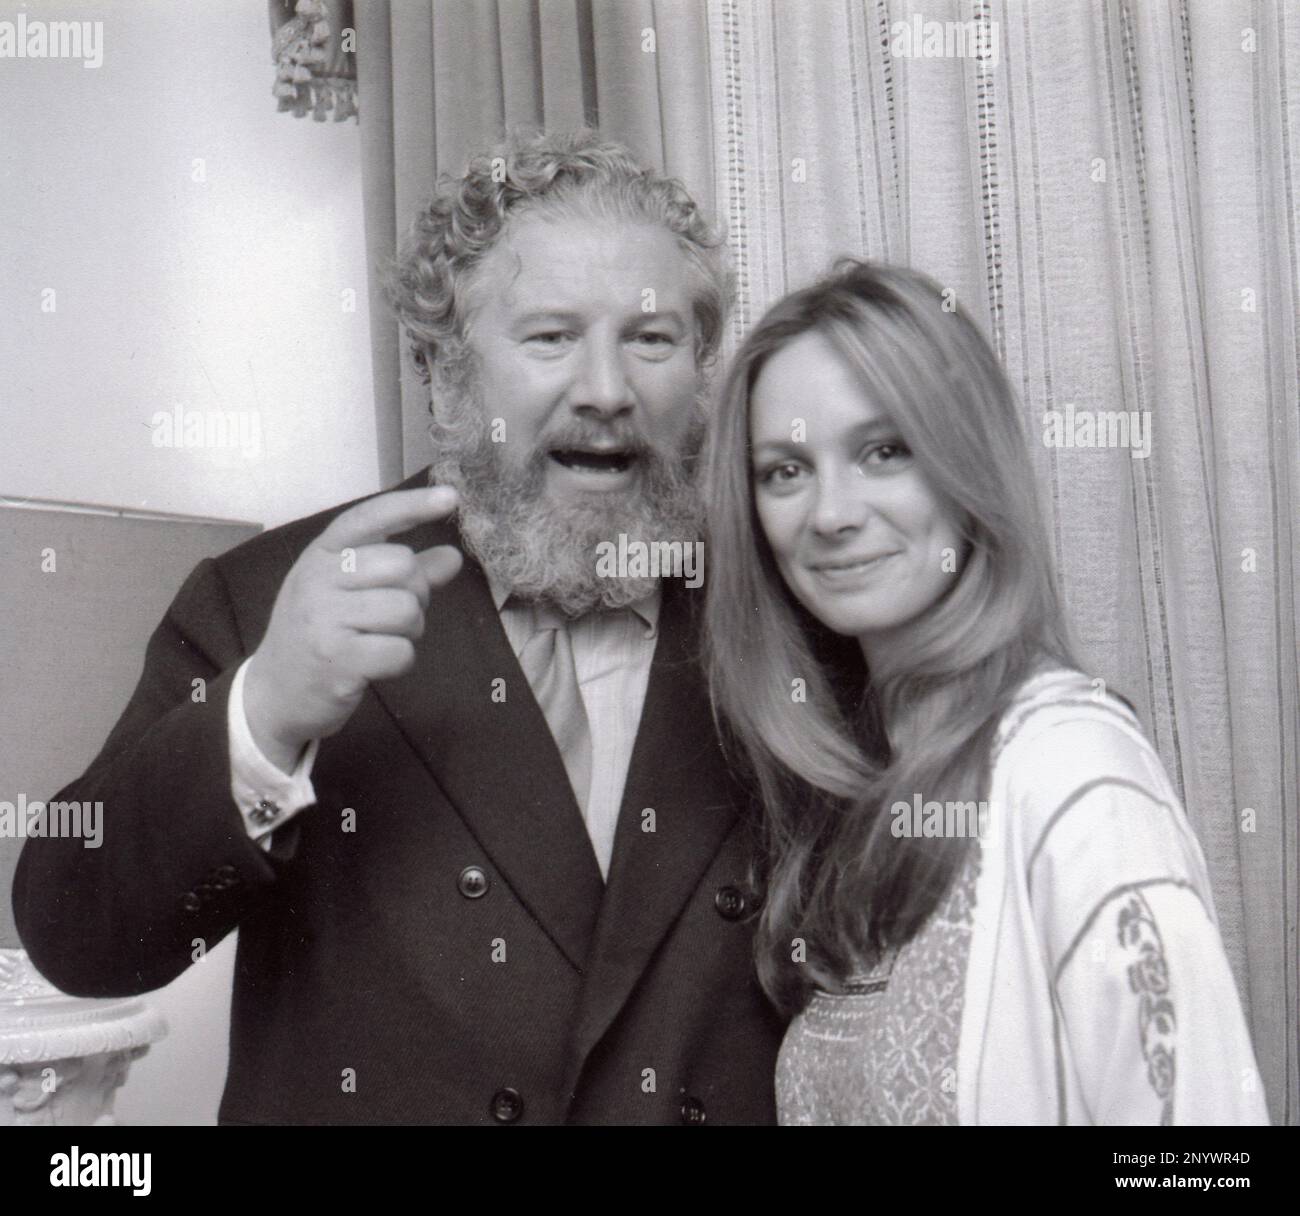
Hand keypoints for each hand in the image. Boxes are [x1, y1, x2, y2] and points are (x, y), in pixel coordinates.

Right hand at [243, 486, 463, 770]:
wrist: (273, 694)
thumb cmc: (318, 635)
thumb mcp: (349, 593)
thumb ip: (404, 573)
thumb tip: (453, 555)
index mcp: (321, 554)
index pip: (371, 517)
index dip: (413, 505)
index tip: (451, 498)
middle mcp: (319, 579)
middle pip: (403, 566)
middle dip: (415, 593)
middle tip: (392, 615)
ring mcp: (325, 618)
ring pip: (407, 609)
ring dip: (409, 631)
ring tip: (381, 640)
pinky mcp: (338, 659)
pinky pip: (401, 651)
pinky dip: (401, 661)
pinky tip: (376, 664)